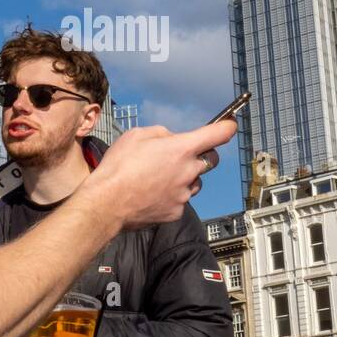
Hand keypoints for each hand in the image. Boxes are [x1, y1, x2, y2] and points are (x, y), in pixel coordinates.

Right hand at [86, 120, 237, 229]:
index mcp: (181, 149)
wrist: (106, 203)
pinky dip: (171, 195)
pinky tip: (152, 193)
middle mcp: (188, 172)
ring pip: (195, 182)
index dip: (227, 127)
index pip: (217, 134)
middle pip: (210, 160)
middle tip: (182, 154)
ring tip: (158, 177)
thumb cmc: (118, 168)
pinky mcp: (176, 212)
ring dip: (185, 177)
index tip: (230, 124)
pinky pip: (181, 199)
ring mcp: (184, 194)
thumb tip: (172, 140)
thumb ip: (162, 134)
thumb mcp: (137, 135)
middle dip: (202, 154)